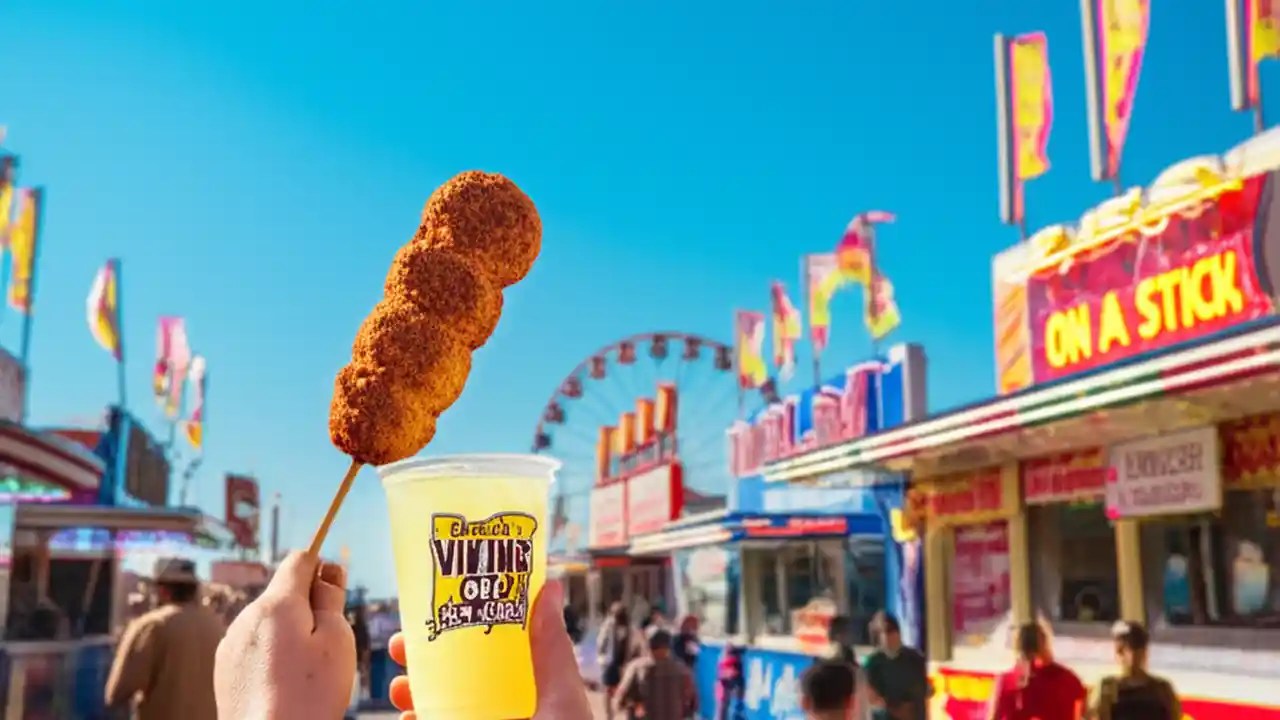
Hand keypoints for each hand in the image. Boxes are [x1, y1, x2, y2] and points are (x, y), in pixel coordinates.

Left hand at [214, 552, 354, 718]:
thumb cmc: (309, 696)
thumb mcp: (337, 641)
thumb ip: (331, 600)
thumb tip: (328, 570)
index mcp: (276, 604)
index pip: (299, 560)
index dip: (322, 568)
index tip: (335, 593)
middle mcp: (246, 617)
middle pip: (284, 595)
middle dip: (307, 610)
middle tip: (325, 648)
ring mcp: (230, 644)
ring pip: (269, 623)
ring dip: (289, 636)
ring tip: (303, 674)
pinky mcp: (223, 670)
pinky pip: (254, 648)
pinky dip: (271, 658)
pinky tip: (282, 687)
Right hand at [388, 580, 591, 718]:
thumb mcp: (560, 697)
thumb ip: (551, 648)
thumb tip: (552, 586)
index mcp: (530, 692)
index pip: (493, 655)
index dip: (462, 631)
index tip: (434, 611)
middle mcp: (506, 711)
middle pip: (459, 681)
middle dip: (427, 663)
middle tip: (401, 647)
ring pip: (442, 708)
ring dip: (416, 695)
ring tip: (399, 688)